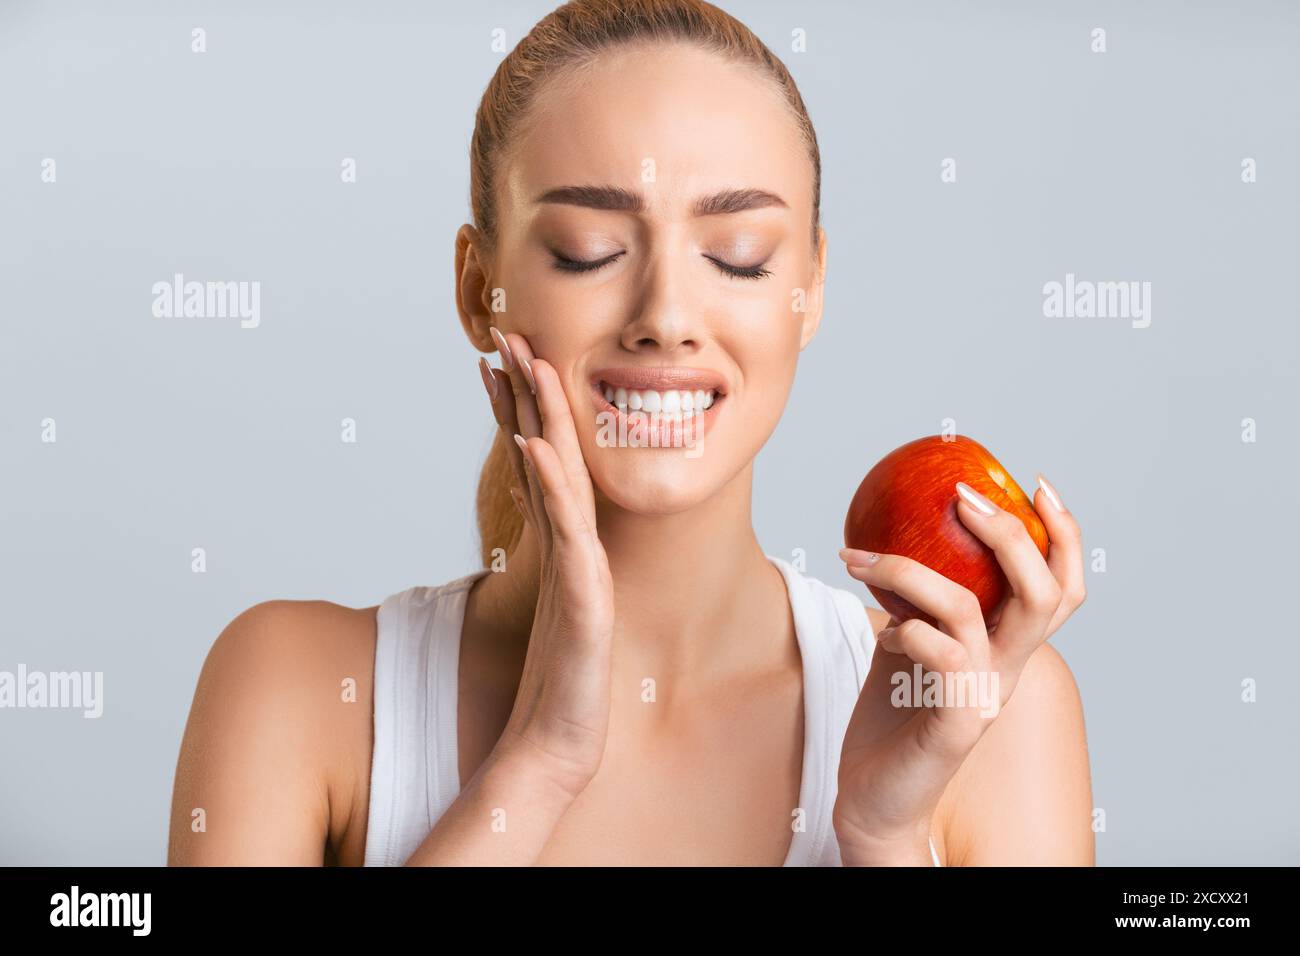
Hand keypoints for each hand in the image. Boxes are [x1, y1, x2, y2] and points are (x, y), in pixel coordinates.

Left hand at [478, 327, 614, 800]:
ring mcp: (581, 570)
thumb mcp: (541, 614)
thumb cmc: (550, 688)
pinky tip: (530, 445)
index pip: (535, 464)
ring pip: (560, 479)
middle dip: (531, 392)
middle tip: (512, 332)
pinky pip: (563, 532)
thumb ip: (545, 570)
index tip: (498, 361)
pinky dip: (548, 485)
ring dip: (543, 418)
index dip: (518, 411)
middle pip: (550, 454)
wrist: (556, 750)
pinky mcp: (584, 599)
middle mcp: (573, 548)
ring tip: (528, 365)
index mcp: (559, 548)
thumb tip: (534, 535)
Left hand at [833, 476, 1085, 863]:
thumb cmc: (889, 720)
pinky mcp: (955, 724)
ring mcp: (985, 697)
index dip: (1062, 536)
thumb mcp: (906, 645)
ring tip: (859, 557)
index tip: (1034, 484)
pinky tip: (881, 636)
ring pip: (969, 611)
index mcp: (1006, 649)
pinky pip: (936, 655)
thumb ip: (915, 600)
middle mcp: (1008, 671)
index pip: (1060, 588)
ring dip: (909, 570)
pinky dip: (904, 628)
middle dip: (1010, 535)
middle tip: (963, 497)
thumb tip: (887, 535)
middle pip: (1045, 593)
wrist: (873, 799)